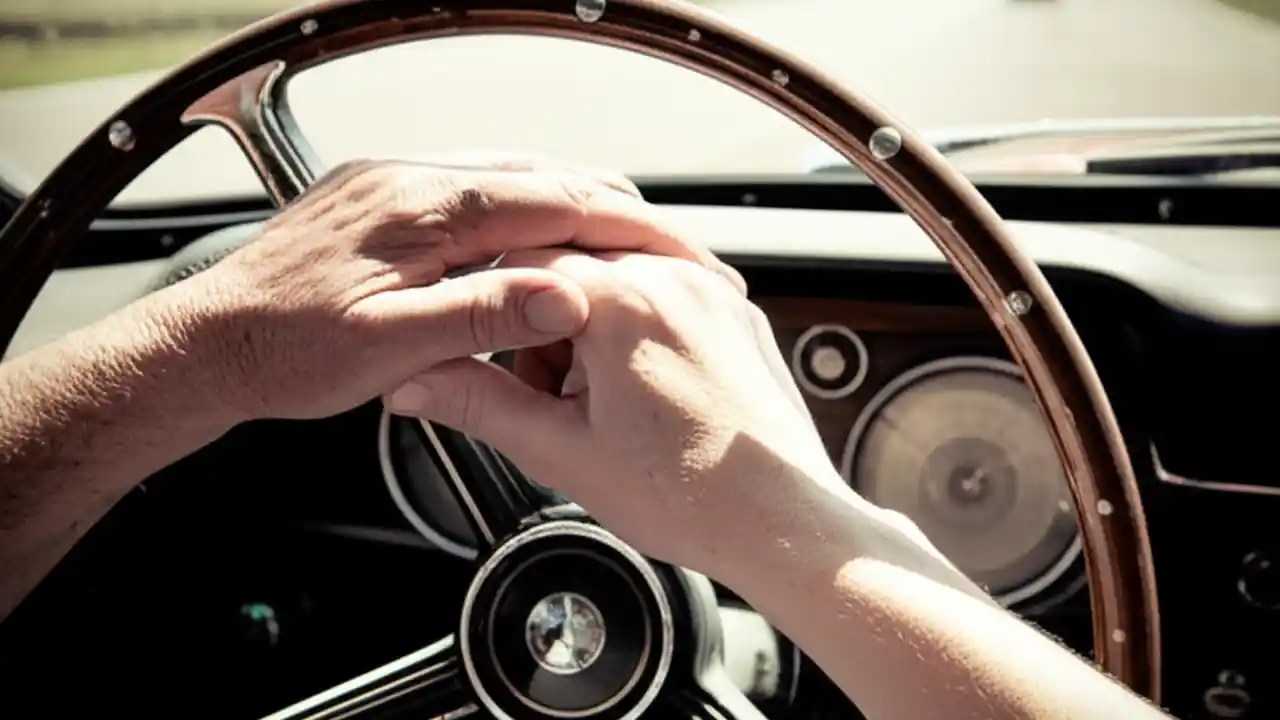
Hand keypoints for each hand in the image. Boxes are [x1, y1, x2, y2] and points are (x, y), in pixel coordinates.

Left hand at [186, 156, 741, 420]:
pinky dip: (518, 215)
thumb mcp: (393, 348)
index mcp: (422, 211)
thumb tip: (564, 296)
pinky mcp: (379, 199)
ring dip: (565, 211)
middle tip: (659, 247)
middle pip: (540, 177)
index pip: (552, 201)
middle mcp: (410, 181)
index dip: (623, 225)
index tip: (671, 245)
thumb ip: (482, 316)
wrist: (209, 345)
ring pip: (508, 180)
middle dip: (607, 210)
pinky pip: (471, 191)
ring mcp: (393, 184)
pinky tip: (530, 249)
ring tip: (610, 256)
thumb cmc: (287, 352)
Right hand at [384, 250, 840, 580]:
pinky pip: (665, 298)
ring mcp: (712, 292)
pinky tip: (644, 398)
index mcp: (623, 298)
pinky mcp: (737, 314)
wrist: (781, 523)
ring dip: (592, 331)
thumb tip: (412, 384)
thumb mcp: (561, 453)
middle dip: (546, 331)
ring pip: (619, 282)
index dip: (491, 312)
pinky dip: (638, 334)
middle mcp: (673, 276)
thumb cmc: (690, 496)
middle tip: (555, 400)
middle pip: (571, 270)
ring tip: (603, 407)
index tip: (486, 351)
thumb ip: (477, 405)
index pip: (519, 262)